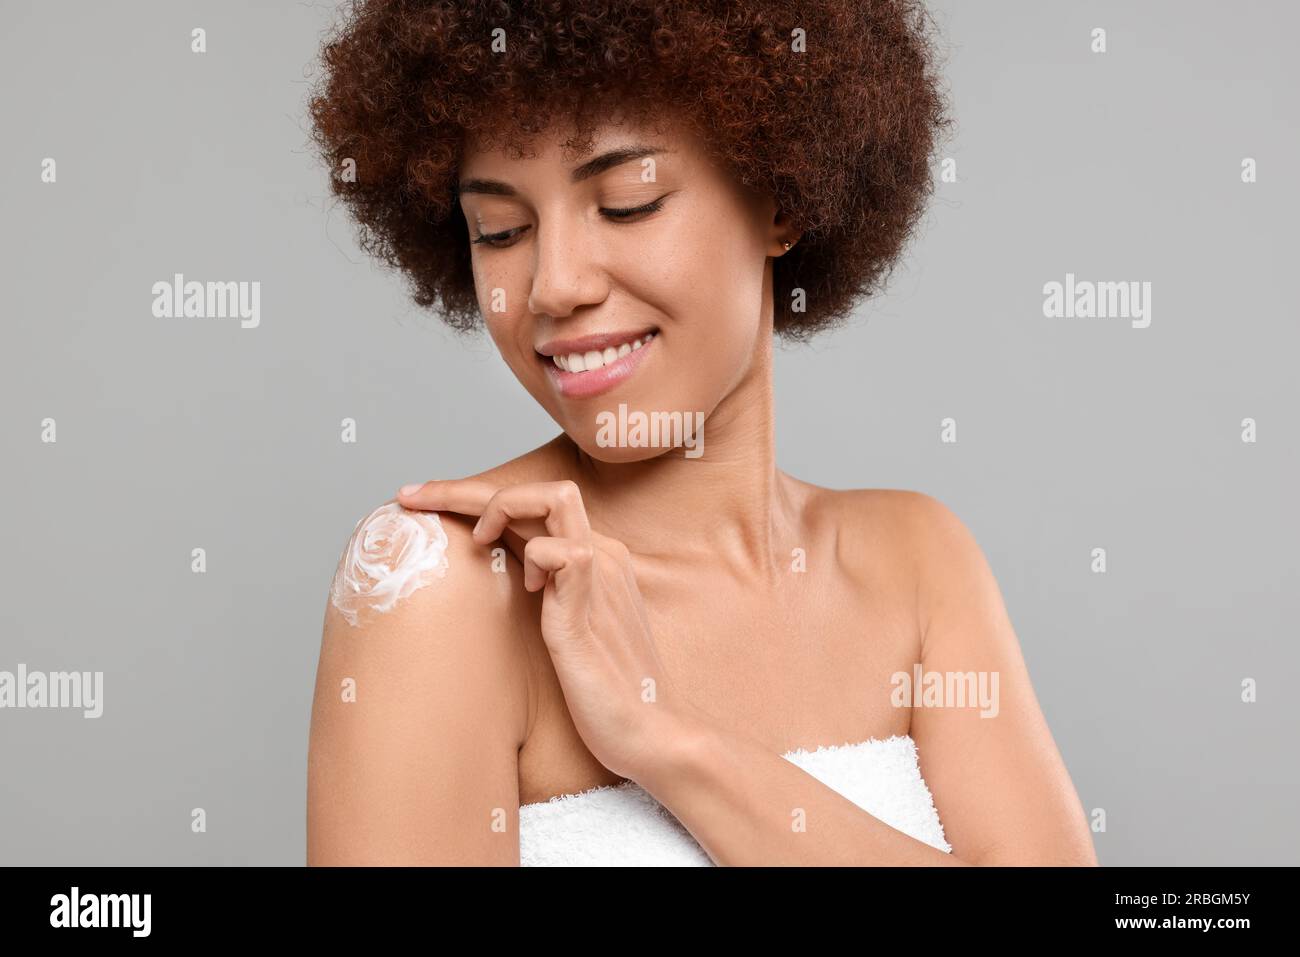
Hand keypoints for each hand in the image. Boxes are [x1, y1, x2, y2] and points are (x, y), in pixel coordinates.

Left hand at [396, 478, 696, 781]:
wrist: (650, 734)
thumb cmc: (606, 693)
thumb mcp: (567, 631)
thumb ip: (544, 598)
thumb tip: (496, 584)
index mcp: (593, 558)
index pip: (535, 505)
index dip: (476, 496)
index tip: (420, 503)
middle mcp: (600, 555)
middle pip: (538, 489)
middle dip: (466, 487)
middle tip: (410, 496)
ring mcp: (600, 576)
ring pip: (555, 497)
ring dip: (502, 504)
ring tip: (474, 540)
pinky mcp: (591, 606)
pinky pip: (563, 553)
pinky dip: (535, 558)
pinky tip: (528, 590)